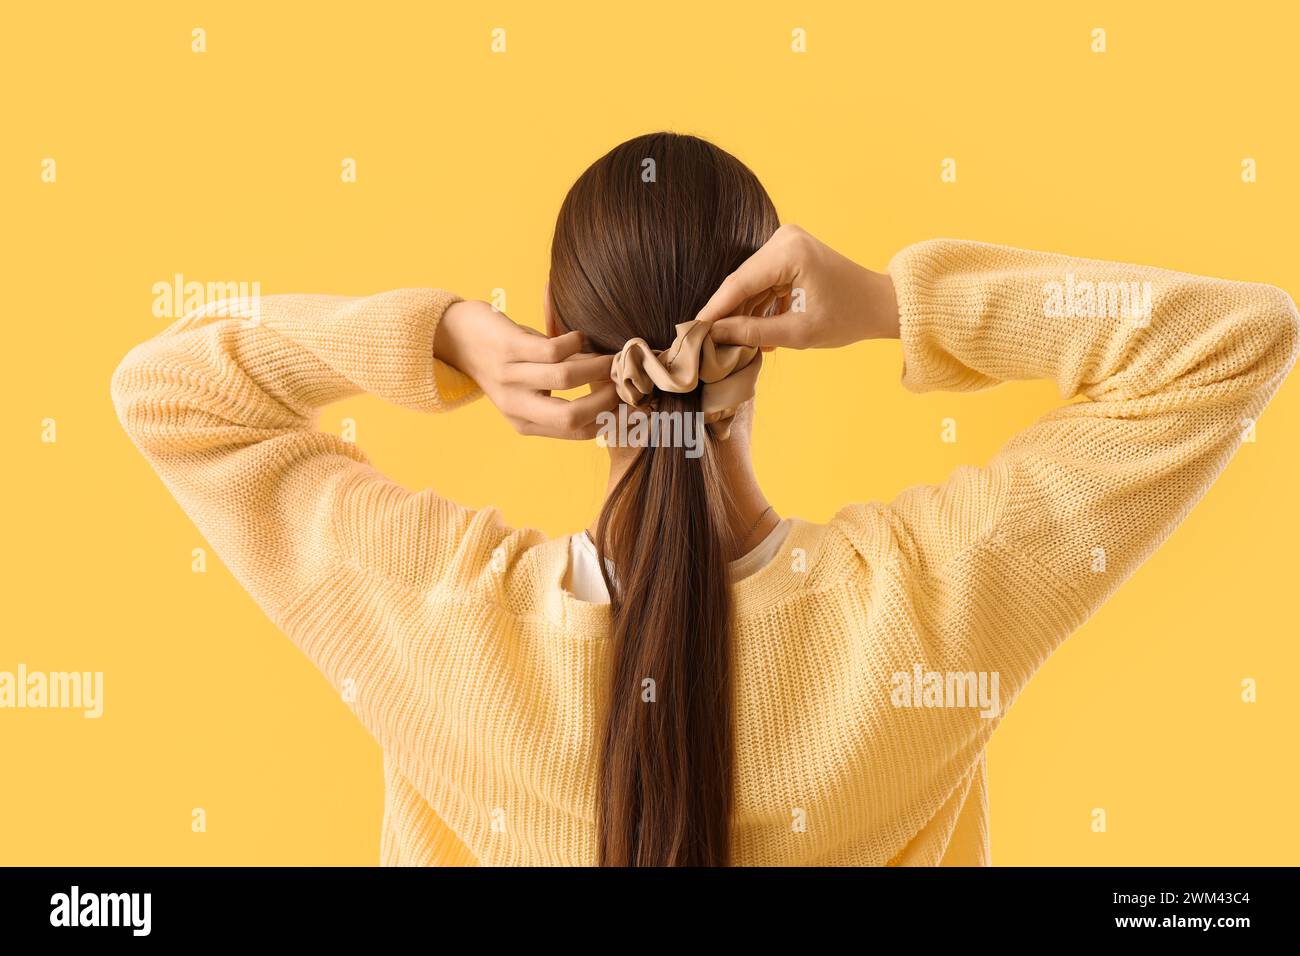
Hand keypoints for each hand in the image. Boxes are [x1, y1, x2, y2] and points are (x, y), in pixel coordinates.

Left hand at [435, 300, 617, 438]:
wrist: (458, 337)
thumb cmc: (507, 362)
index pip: (579, 432)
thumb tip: (617, 387)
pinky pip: (552, 350)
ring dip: (597, 366)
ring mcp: (510, 377)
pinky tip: (579, 338)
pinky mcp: (508, 348)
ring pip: (566, 378)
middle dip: (606, 400)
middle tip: (623, 382)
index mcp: (525, 423)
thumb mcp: (534, 386)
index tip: (632, 405)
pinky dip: (575, 343)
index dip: (611, 420)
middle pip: (572, 417)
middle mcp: (515, 406)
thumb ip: (569, 392)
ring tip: (611, 357)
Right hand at [696, 224, 899, 348]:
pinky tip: (758, 333)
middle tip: (709, 343)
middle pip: (742, 281)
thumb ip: (754, 333)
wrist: (878, 304)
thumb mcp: (798, 333)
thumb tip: (716, 334)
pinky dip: (759, 305)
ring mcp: (786, 242)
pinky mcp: (788, 252)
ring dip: (743, 312)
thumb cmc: (847, 318)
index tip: (693, 331)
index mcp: (789, 252)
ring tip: (738, 345)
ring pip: (750, 283)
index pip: (739, 284)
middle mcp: (784, 238)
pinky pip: (763, 281)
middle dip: (727, 313)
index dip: (714, 310)